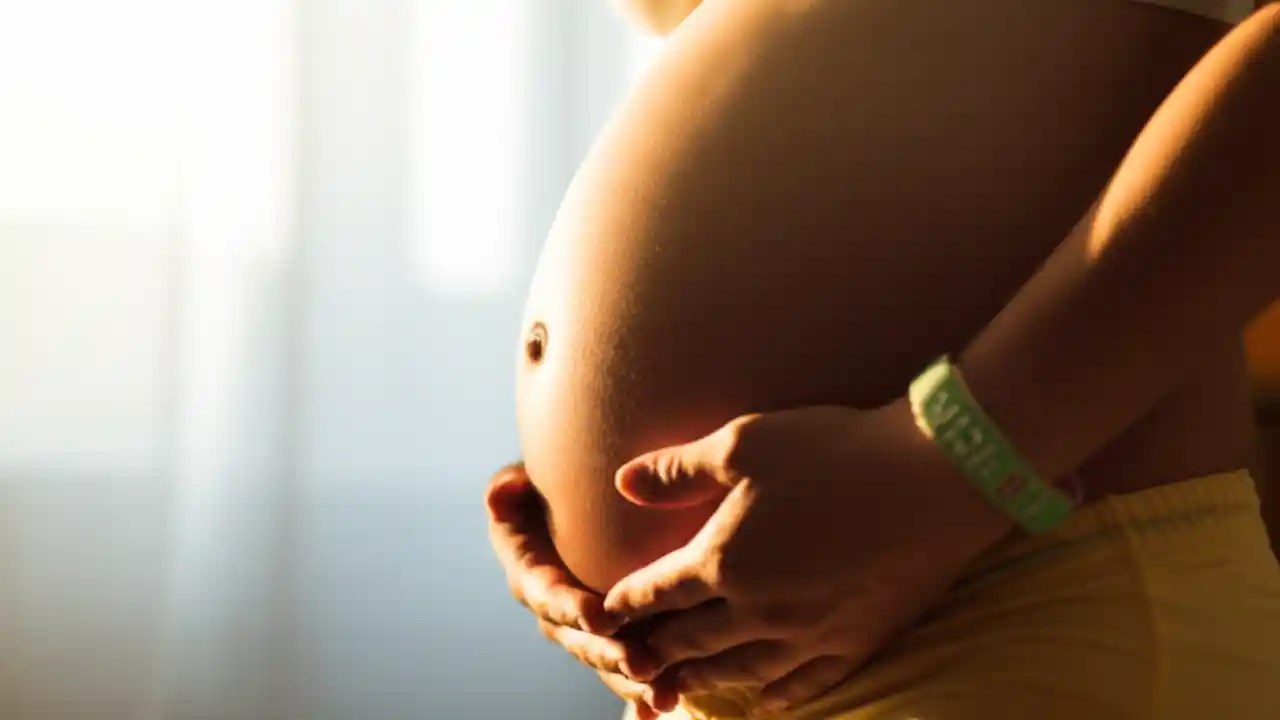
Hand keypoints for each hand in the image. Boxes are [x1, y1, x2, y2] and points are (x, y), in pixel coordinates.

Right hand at [484, 463, 678, 715]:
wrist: (577, 505)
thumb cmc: (548, 488)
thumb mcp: (523, 485)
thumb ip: (508, 489)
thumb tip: (500, 493)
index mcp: (531, 576)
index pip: (549, 595)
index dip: (571, 608)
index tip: (598, 617)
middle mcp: (556, 610)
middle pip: (581, 640)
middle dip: (610, 655)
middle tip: (642, 665)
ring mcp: (586, 629)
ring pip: (608, 660)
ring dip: (633, 681)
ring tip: (664, 696)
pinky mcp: (616, 636)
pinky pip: (629, 667)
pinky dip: (643, 691)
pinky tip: (663, 710)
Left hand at [603, 398, 1013, 711]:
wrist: (935, 478)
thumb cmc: (835, 450)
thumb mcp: (744, 444)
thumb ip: (678, 471)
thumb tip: (620, 484)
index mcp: (724, 560)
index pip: (660, 593)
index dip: (629, 604)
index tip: (607, 612)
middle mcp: (758, 609)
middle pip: (692, 641)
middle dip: (657, 650)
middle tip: (634, 660)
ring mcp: (809, 633)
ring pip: (741, 670)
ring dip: (704, 680)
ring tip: (681, 687)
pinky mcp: (856, 642)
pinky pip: (805, 684)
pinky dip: (777, 697)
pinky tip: (765, 702)